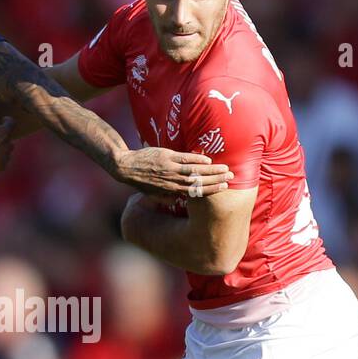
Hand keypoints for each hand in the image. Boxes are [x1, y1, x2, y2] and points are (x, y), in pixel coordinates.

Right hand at [0, 103, 15, 177]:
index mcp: (3, 133)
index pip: (11, 123)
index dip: (7, 120)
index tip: (2, 119)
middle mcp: (7, 145)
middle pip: (9, 137)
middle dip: (4, 134)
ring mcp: (5, 157)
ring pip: (8, 149)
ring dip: (3, 146)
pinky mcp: (1, 167)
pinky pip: (4, 161)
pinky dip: (0, 158)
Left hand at [111, 147, 231, 196]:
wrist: (125, 167)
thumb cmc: (141, 180)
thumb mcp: (153, 193)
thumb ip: (167, 197)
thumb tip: (179, 201)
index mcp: (171, 191)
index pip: (195, 193)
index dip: (210, 191)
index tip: (224, 189)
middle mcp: (172, 182)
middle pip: (198, 182)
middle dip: (216, 181)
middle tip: (231, 178)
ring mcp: (170, 169)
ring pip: (194, 171)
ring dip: (211, 170)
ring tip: (224, 168)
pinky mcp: (166, 157)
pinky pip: (184, 159)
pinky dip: (196, 159)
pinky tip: (207, 160)